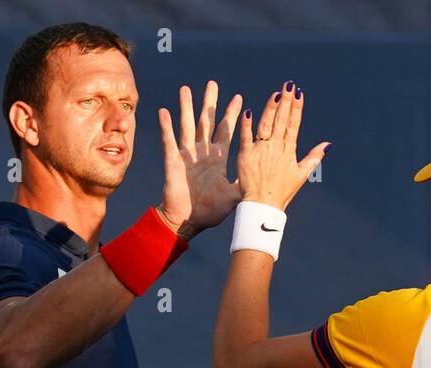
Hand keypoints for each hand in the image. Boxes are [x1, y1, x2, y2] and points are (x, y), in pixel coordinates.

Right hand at [156, 81, 243, 239]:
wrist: (189, 221)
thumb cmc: (211, 212)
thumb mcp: (235, 195)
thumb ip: (247, 182)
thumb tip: (266, 177)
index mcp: (218, 159)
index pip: (226, 131)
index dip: (231, 115)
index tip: (238, 97)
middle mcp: (202, 154)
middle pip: (207, 122)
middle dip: (210, 103)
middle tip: (213, 83)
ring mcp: (187, 156)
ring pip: (187, 126)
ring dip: (186, 107)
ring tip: (186, 89)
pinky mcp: (173, 162)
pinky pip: (169, 141)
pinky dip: (166, 127)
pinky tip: (164, 111)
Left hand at [238, 80, 329, 210]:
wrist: (263, 206)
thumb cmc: (282, 192)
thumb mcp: (301, 175)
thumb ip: (314, 157)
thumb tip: (328, 144)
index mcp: (289, 152)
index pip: (294, 125)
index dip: (296, 109)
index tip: (299, 93)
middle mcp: (276, 149)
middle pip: (282, 121)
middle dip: (286, 102)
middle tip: (288, 84)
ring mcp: (261, 151)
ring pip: (266, 125)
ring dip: (271, 108)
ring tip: (276, 93)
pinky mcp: (246, 156)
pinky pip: (246, 138)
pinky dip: (247, 125)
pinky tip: (248, 111)